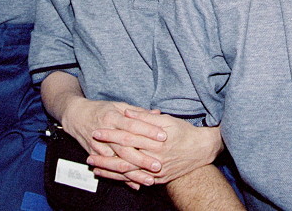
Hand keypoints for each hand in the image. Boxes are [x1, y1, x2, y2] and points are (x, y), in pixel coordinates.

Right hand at [61, 99, 167, 186]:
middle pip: (126, 147)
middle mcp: (106, 132)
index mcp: (113, 117)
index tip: (163, 136)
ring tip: (149, 179)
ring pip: (118, 162)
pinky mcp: (95, 156)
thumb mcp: (119, 106)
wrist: (76, 116)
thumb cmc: (101, 110)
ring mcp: (99, 146)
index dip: (148, 130)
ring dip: (134, 173)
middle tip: (158, 165)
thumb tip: (157, 113)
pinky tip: (135, 184)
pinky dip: (123, 179)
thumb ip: (138, 112)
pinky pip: (110, 170)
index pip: (133, 125)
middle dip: (142, 158)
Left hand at [89, 110, 221, 185]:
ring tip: (94, 168)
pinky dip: (122, 179)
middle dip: (105, 157)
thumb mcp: (166, 120)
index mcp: (154, 141)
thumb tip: (127, 111)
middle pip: (125, 158)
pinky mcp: (158, 179)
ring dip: (110, 171)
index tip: (97, 132)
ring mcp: (156, 171)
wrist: (202, 150)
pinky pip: (137, 180)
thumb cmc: (184, 131)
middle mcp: (154, 158)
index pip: (128, 138)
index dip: (111, 135)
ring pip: (128, 172)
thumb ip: (145, 117)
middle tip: (89, 155)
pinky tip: (110, 177)